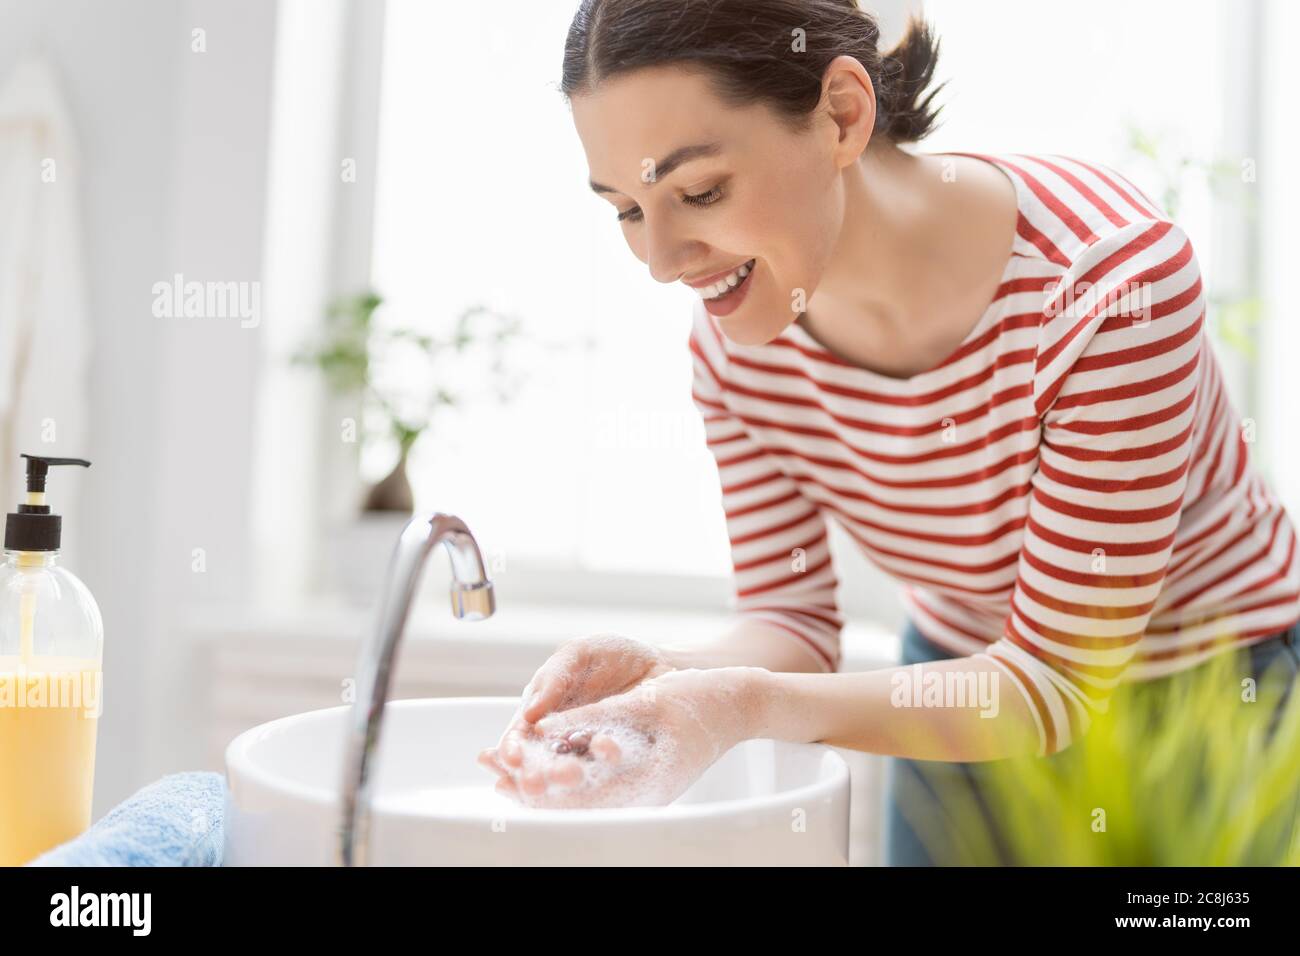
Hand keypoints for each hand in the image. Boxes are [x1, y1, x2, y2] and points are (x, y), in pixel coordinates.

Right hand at [478, 633, 675, 778]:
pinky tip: (595, 782)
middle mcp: (558, 738)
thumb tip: (529, 713)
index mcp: (541, 712)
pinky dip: (596, 784)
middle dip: (532, 775)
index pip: (517, 737)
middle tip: (535, 782)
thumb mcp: (581, 653)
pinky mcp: (613, 766)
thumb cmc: (616, 655)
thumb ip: (554, 677)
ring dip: (562, 784)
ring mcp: (586, 755)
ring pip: (567, 776)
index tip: (512, 757)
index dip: (510, 748)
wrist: (663, 666)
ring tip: (568, 779)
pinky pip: (602, 778)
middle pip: (537, 765)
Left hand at [480, 666, 766, 808]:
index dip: (533, 783)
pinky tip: (538, 761)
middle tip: (490, 767)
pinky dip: (561, 774)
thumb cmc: (702, 698)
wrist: (741, 703)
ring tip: (502, 767)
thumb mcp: (645, 703)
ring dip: (539, 780)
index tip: (501, 769)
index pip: (575, 797)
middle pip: (570, 802)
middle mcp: (639, 796)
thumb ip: (593, 717)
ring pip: (577, 795)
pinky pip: (592, 785)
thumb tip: (544, 724)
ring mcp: (639, 791)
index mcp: (644, 783)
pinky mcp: (637, 779)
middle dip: (527, 784)